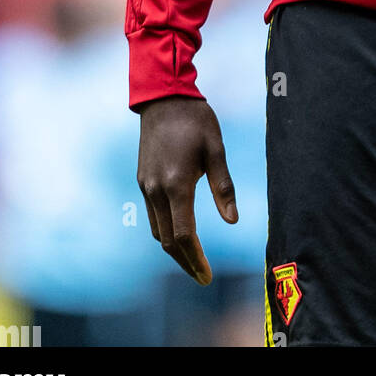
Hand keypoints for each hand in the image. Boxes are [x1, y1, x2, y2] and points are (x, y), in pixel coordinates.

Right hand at [137, 95, 237, 283]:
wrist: (163, 97)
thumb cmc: (195, 120)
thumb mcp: (216, 149)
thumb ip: (223, 187)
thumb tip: (232, 221)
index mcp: (176, 184)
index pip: (184, 234)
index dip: (196, 259)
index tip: (207, 277)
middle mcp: (156, 190)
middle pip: (167, 240)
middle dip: (185, 262)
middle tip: (203, 277)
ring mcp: (146, 186)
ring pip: (156, 231)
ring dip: (174, 250)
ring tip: (193, 262)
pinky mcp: (143, 180)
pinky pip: (152, 216)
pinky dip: (165, 232)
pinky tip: (178, 235)